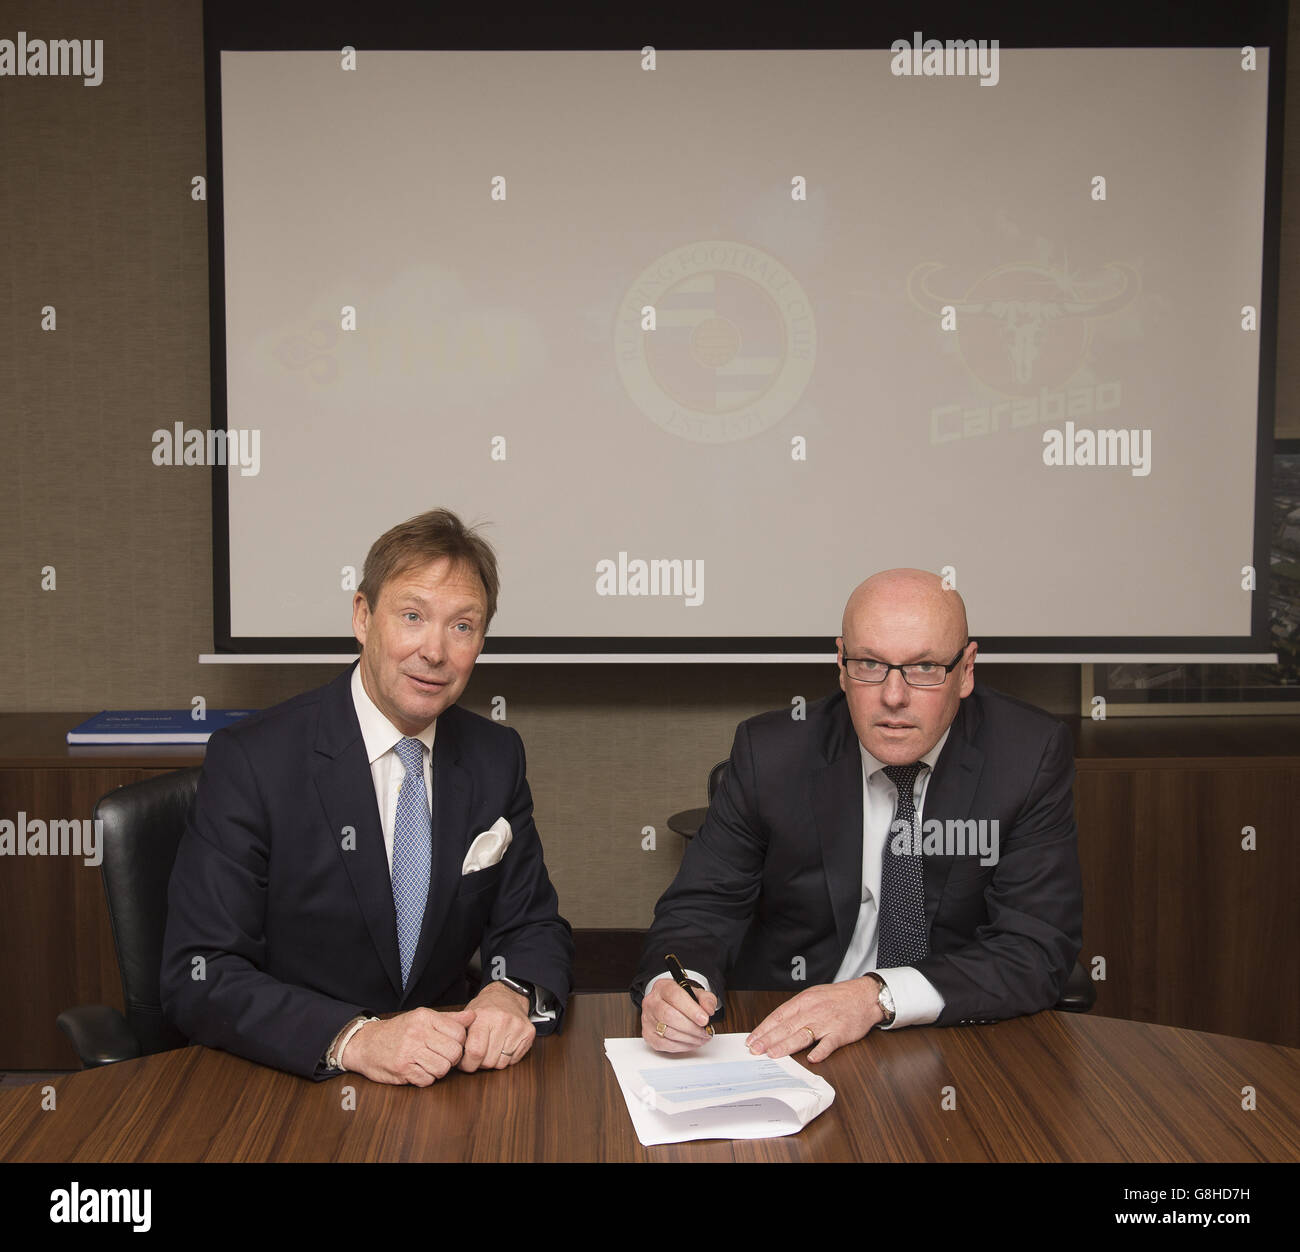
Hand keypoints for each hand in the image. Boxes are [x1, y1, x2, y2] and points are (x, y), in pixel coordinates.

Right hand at [343, 1007, 475, 1084]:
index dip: (460, 1043)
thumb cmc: (399, 1031)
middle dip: (451, 1059)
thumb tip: (474, 1016)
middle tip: (442, 1057)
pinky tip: (418, 1070)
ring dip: (439, 1070)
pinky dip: (426, 1078)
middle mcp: (418, 1032)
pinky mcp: (402, 1069)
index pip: (459, 1033)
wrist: (366, 1043)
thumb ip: (449, 1019)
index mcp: (425, 1017)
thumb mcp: (423, 1018)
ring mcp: (409, 1051)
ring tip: (429, 1064)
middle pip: (454, 1053)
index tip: (451, 1046)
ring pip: (443, 1068)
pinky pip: (427, 1080)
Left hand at [459, 981, 536, 1071]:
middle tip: (478, 1053)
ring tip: (490, 1048)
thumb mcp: (467, 1016)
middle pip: (488, 1061)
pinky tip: (502, 1046)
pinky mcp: (529, 1033)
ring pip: (502, 1064)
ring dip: (494, 1061)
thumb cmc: (485, 1009)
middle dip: (480, 1063)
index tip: (464, 1062)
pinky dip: (506, 1058)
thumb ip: (458, 1033)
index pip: (475, 1052)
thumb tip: (449, 1053)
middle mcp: (503, 1021)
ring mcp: (518, 1027)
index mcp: (484, 1017)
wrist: (507, 995)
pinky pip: (514, 1060)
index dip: (467, 1064)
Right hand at [642, 977, 717, 1052]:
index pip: (675, 996)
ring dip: (689, 1038)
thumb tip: (708, 1010)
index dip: (691, 1009)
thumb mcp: (696, 993)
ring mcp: (647, 1019)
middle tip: (705, 1032)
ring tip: (702, 1038)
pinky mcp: (648, 1034)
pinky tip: (691, 1042)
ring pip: (668, 1032)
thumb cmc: (681, 999)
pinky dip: (682, 1046)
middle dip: (691, 1027)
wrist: (667, 1004)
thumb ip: (706, 999)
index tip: (704, 1019)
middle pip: (669, 1016)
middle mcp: (652, 1002)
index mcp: (663, 987)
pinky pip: (665, 1044)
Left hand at [745, 979, 883, 1062]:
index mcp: (804, 1001)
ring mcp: (826, 1022)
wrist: (865, 996)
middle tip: (755, 1050)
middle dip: (768, 1039)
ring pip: (803, 1035)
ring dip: (786, 1046)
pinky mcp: (841, 1033)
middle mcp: (813, 1011)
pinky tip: (811, 1058)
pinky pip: (829, 1043)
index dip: (763, 1028)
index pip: (778, 1016)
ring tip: (772, 1054)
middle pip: (786, 1027)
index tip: (751, 1039)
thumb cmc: (837, 997)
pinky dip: (820, 1051)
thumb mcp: (813, 995)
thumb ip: (796, 1009)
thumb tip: (776, 1024)